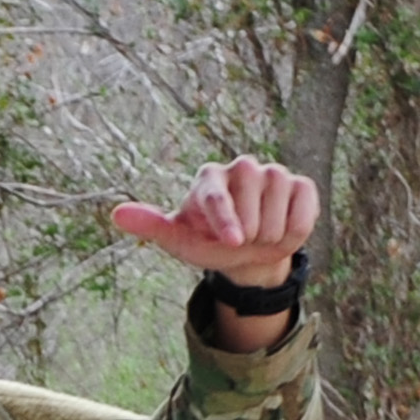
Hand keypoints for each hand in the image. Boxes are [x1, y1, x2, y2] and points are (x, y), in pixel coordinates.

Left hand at [111, 156, 317, 288]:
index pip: (217, 197)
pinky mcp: (302, 184)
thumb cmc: (207, 242)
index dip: (227, 222)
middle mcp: (242, 168)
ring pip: (277, 216)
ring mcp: (274, 172)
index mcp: (209, 178)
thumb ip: (151, 226)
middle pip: (252, 211)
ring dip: (268, 239)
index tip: (232, 243)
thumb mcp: (178, 241)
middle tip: (238, 240)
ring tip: (258, 236)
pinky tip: (281, 230)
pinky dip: (293, 234)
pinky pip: (303, 216)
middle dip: (247, 238)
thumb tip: (116, 214)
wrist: (245, 251)